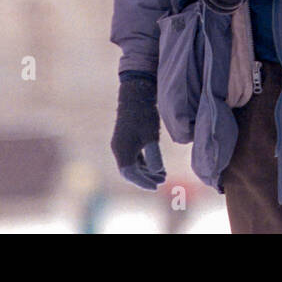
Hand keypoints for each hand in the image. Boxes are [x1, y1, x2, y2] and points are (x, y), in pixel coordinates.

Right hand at [110, 72, 166, 189]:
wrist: (136, 94)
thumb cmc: (144, 115)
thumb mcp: (151, 136)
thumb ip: (154, 156)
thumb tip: (156, 172)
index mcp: (122, 151)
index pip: (131, 174)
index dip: (143, 182)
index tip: (157, 187)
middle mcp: (118, 149)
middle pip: (130, 171)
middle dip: (146, 178)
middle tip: (162, 181)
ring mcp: (121, 143)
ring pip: (132, 164)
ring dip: (146, 171)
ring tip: (162, 174)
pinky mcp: (125, 138)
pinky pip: (133, 156)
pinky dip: (144, 162)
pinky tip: (157, 165)